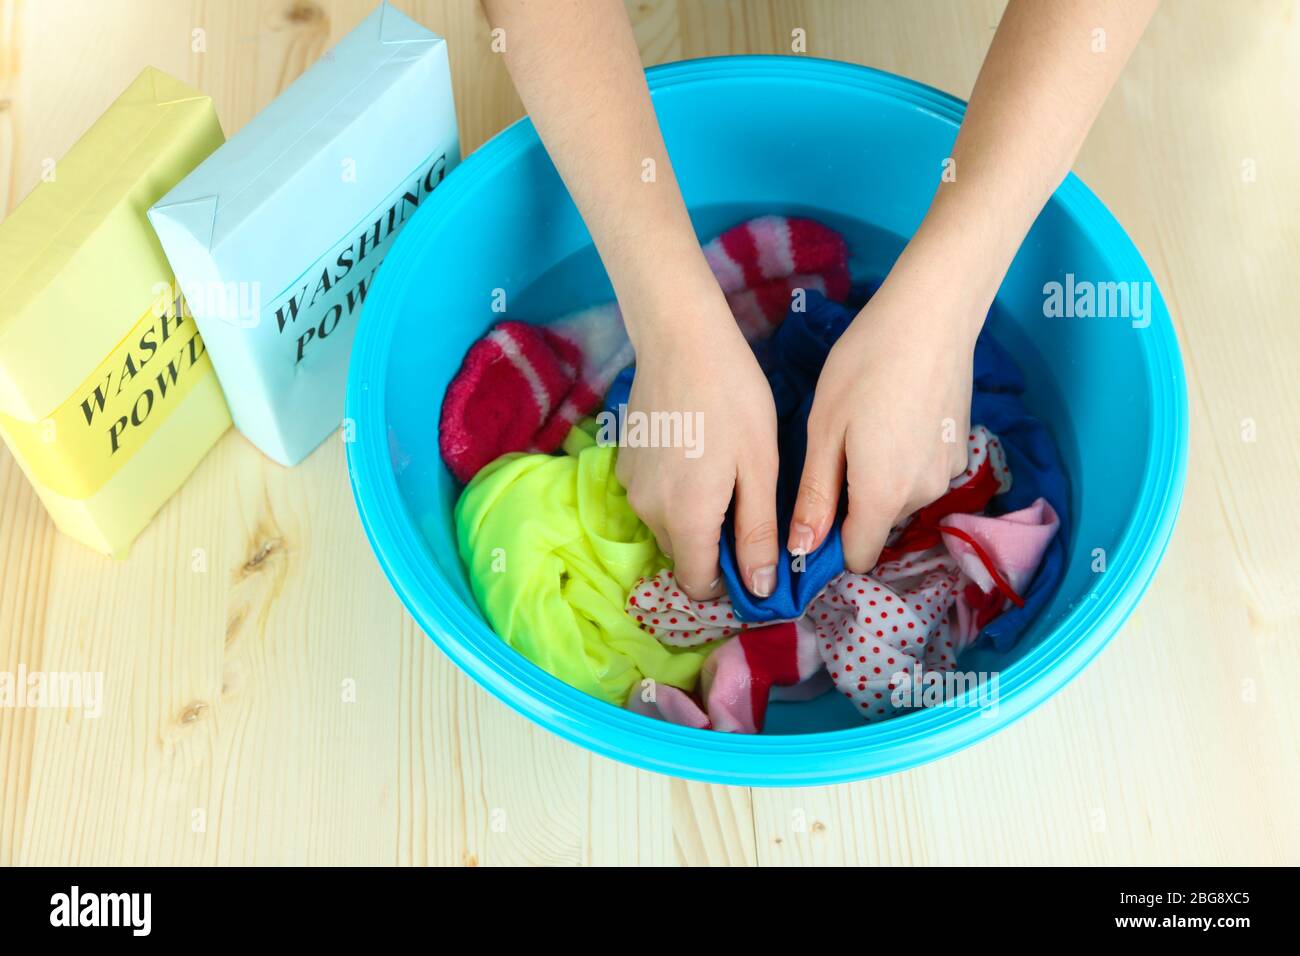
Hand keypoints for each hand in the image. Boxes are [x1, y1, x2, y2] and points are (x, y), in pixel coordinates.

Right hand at [616, 282, 779, 600]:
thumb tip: (760, 589)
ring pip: (667, 525)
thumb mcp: (760, 467)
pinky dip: (676, 491)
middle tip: (748, 507)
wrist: (680, 339)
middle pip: (682, 555)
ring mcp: (630, 486)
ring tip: (725, 474)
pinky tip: (698, 453)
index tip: (754, 561)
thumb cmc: (733, 398)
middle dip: (713, 548)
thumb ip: (757, 533)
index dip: (728, 584)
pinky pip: (654, 497)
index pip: (697, 585)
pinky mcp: (624, 462)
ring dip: (695, 517)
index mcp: (686, 519)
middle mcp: (649, 512)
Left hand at [788, 260, 986, 571]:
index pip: (858, 557)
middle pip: (878, 524)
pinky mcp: (962, 451)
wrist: (931, 316)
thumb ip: (815, 496)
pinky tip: (895, 416)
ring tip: (866, 427)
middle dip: (854, 504)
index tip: (813, 515)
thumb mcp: (824, 430)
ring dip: (881, 479)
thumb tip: (802, 549)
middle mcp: (923, 495)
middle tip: (836, 450)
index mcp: (883, 496)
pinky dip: (906, 458)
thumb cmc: (865, 366)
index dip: (831, 546)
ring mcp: (948, 474)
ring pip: (901, 497)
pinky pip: (922, 472)